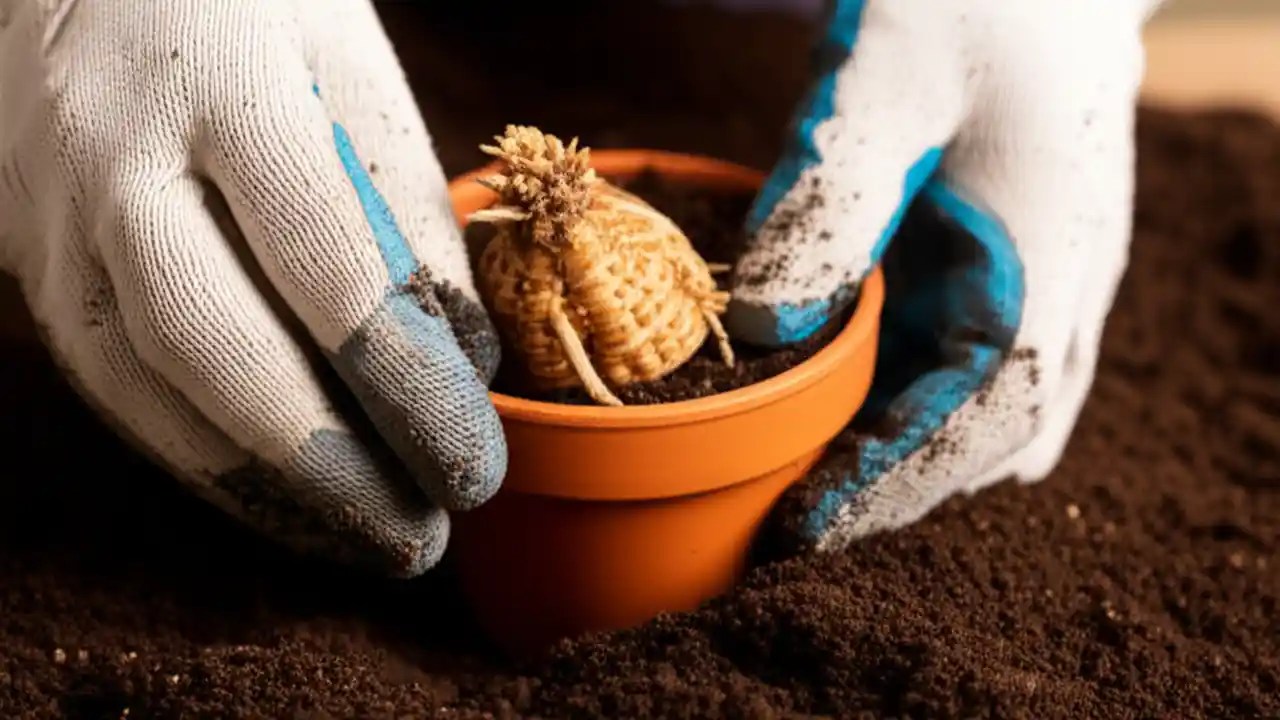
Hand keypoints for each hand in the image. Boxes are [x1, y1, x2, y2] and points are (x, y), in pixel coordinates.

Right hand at [0, 0, 504, 576]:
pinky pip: (99, 371)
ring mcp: (43, 199)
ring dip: (256, 486)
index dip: (407, 387)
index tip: (472, 467)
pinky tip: (265, 492)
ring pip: (138, 385)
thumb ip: (403, 199)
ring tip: (356, 538)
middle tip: (420, 538)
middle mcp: (111, 150)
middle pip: (215, 350)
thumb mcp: (350, 58)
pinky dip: (189, 448)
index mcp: (224, 84)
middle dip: (329, 469)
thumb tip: (460, 354)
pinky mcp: (13, 237)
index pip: (329, 269)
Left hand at [728, 0, 1165, 550]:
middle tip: (782, 517)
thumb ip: (827, 203)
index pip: (978, 420)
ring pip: (984, 415)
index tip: (802, 532)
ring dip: (904, 453)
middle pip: (988, 441)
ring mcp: (1045, 288)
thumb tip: (757, 326)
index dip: (891, 486)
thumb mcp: (882, 83)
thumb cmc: (967, 6)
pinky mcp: (1014, 273)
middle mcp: (1060, 297)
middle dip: (894, 487)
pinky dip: (907, 403)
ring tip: (799, 475)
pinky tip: (834, 400)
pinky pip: (968, 368)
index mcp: (1045, 267)